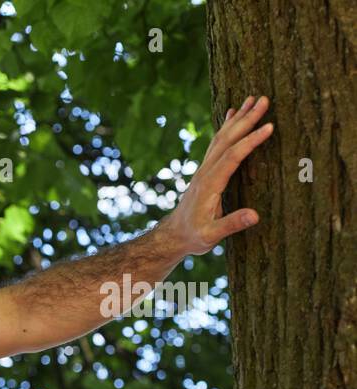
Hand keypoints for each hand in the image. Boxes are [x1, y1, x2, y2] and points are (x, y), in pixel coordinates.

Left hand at [162, 94, 273, 255]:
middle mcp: (205, 172)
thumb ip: (231, 224)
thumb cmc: (193, 236)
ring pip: (222, 137)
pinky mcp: (205, 169)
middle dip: (246, 119)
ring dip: (238, 118)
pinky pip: (217, 143)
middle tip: (264, 99)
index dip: (250, 141)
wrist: (173, 235)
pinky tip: (232, 114)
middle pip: (227, 140)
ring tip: (252, 98)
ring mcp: (204, 169)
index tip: (269, 126)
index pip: (232, 157)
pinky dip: (227, 126)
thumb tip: (254, 216)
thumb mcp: (211, 235)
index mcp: (209, 184)